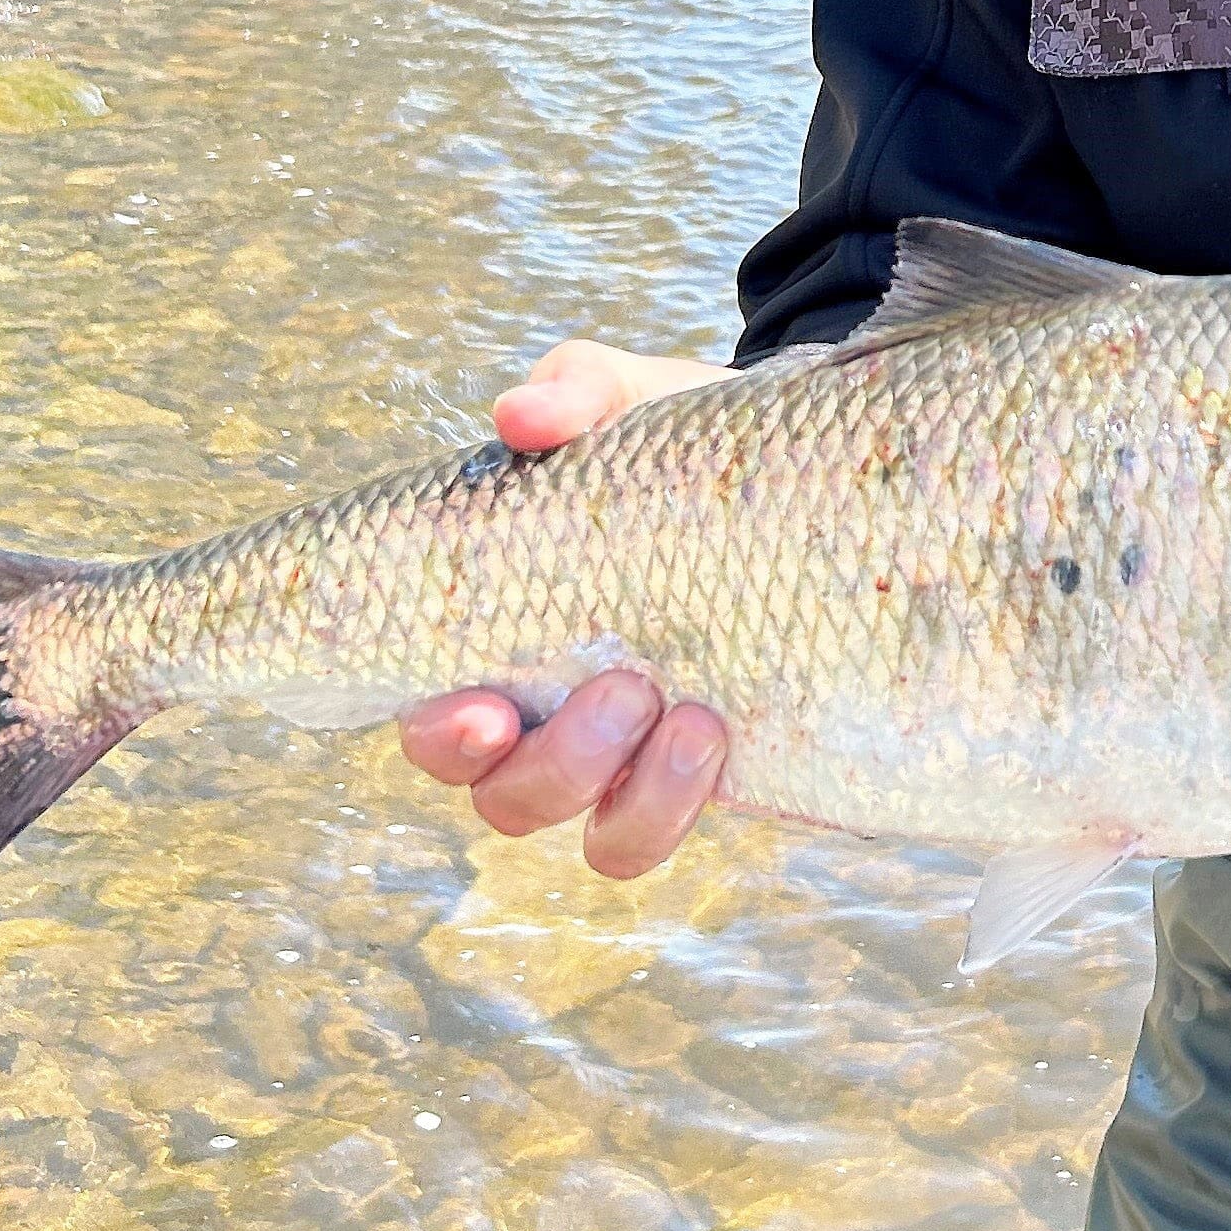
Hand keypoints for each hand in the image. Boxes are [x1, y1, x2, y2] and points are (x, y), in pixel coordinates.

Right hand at [397, 339, 731, 876]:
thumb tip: (522, 413)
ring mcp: (632, 760)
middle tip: (626, 687)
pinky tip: (727, 735)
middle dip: (557, 764)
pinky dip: (686, 804)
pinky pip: (672, 828)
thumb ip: (575, 395)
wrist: (793, 470)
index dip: (446, 735)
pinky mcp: (706, 774)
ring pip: (601, 836)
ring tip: (697, 716)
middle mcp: (552, 722)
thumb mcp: (629, 401)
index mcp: (505, 642)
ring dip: (639, 795)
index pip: (437, 723)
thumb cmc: (674, 441)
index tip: (487, 705)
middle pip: (509, 799)